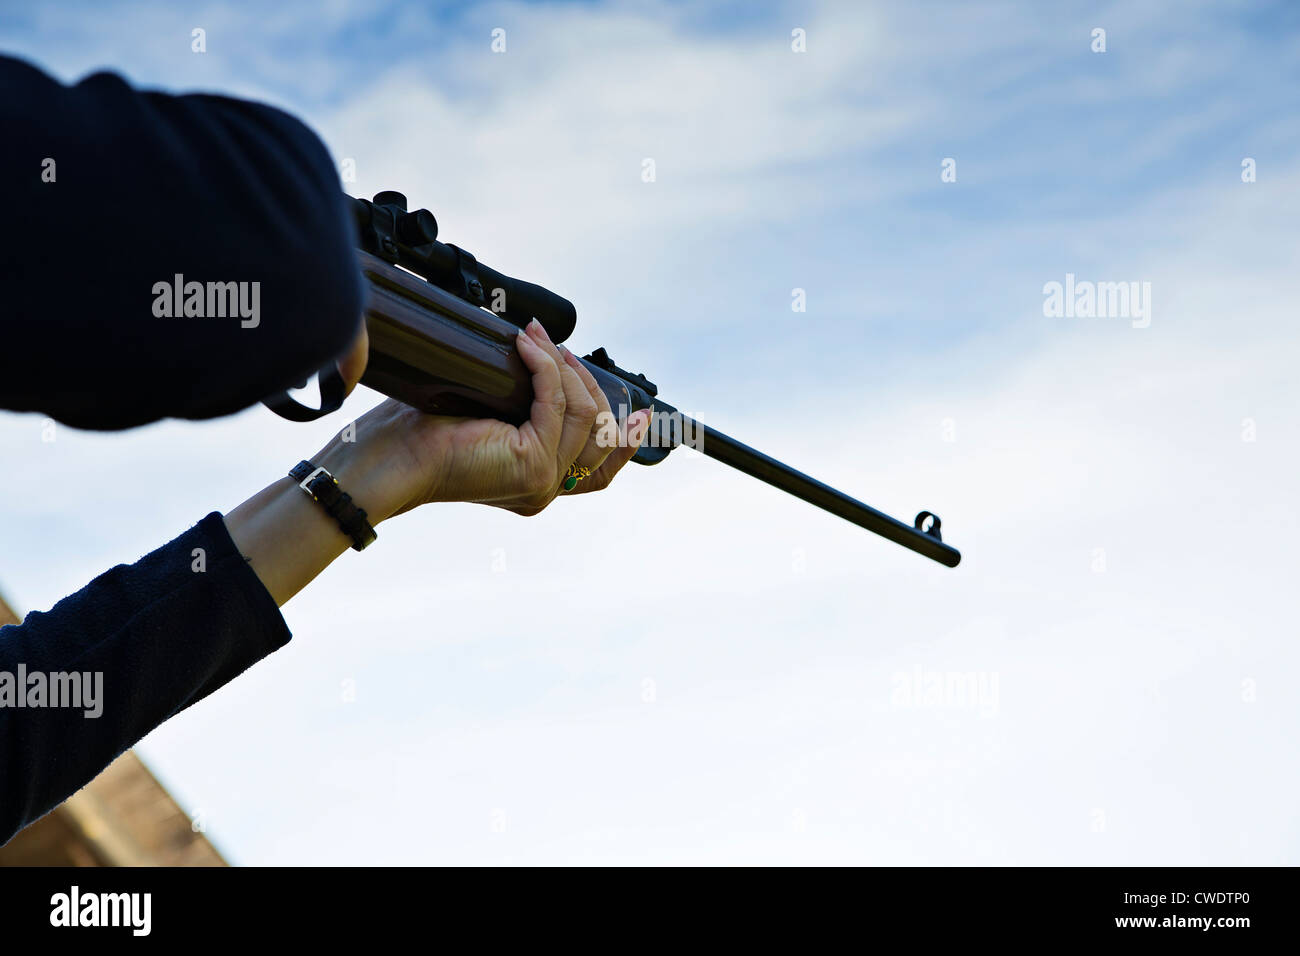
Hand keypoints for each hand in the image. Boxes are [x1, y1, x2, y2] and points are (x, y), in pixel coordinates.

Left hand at [312, 319, 651, 522]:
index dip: (626, 440)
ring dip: (564, 368)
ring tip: (536, 339)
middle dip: (588, 384)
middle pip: (601, 436)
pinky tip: (527, 346)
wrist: (390, 457)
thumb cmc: (419, 434)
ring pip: (584, 414)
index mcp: (535, 485)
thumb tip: (544, 359)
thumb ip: (522, 404)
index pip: (600, 471)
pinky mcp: (533, 465)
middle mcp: (544, 491)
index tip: (641, 411)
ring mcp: (542, 483)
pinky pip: (557, 404)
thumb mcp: (485, 415)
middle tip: (560, 349)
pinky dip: (547, 368)